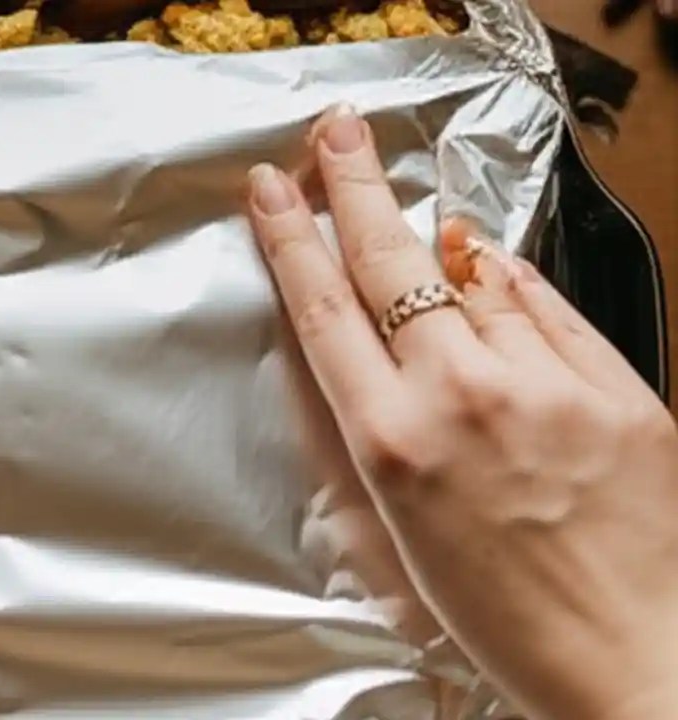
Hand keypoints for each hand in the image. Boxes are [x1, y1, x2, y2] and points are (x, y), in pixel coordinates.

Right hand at [246, 105, 677, 719]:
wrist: (633, 661)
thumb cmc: (503, 617)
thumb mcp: (397, 532)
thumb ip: (372, 429)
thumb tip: (371, 348)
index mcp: (392, 443)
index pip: (325, 310)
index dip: (290, 238)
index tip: (273, 189)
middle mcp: (462, 397)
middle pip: (390, 263)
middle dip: (352, 186)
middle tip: (335, 133)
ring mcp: (546, 384)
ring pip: (474, 277)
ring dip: (437, 241)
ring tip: (418, 215)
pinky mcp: (616, 387)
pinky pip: (548, 305)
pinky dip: (512, 279)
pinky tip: (490, 262)